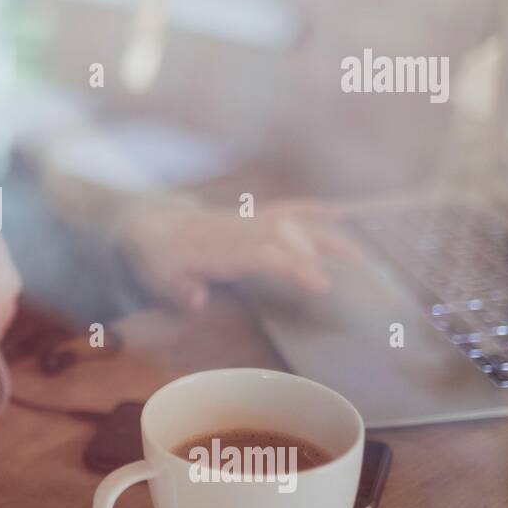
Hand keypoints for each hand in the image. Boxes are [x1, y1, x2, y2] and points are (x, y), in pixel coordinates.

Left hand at [119, 199, 362, 311]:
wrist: (147, 225)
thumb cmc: (156, 259)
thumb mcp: (156, 279)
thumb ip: (176, 291)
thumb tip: (196, 299)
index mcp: (218, 248)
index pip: (264, 255)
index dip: (292, 265)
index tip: (321, 283)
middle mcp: (238, 230)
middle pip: (285, 236)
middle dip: (320, 251)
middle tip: (354, 272)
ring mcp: (246, 220)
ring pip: (291, 222)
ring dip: (324, 234)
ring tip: (359, 252)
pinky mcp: (251, 216)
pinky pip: (283, 208)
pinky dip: (310, 207)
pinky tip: (338, 212)